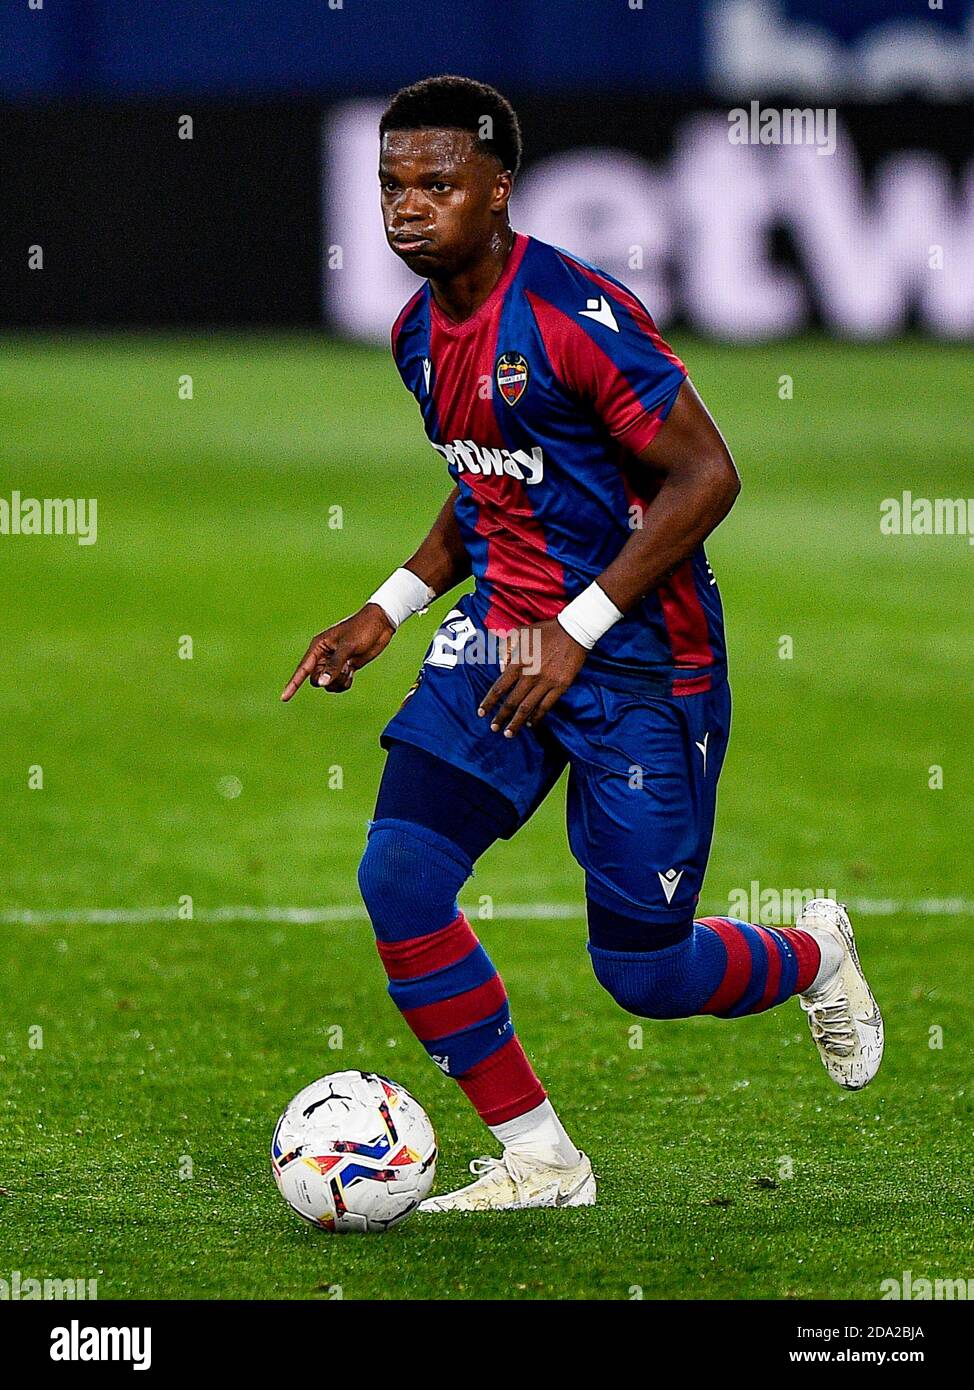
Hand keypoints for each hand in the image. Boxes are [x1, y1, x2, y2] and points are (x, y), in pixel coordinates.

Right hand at [280, 603, 394, 700]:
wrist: (381, 624)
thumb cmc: (362, 630)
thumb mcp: (348, 647)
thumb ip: (334, 665)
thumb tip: (322, 683)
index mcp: (319, 647)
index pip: (302, 669)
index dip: (293, 684)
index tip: (284, 698)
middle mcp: (324, 656)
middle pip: (316, 679)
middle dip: (327, 680)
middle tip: (342, 669)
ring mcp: (335, 662)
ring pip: (328, 683)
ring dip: (338, 682)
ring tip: (348, 670)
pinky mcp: (346, 667)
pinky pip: (339, 683)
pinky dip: (344, 683)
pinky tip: (352, 673)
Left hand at [478, 619, 586, 736]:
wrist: (574, 630)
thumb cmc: (546, 630)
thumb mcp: (521, 633)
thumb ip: (507, 649)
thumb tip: (501, 667)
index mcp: (518, 662)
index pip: (499, 687)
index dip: (489, 701)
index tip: (482, 712)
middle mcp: (530, 675)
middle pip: (512, 701)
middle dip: (501, 717)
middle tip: (493, 728)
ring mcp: (546, 682)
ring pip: (528, 707)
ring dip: (517, 722)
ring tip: (509, 733)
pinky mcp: (560, 686)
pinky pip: (546, 705)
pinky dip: (537, 716)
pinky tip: (531, 724)